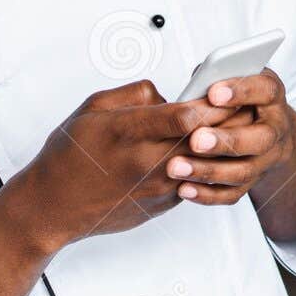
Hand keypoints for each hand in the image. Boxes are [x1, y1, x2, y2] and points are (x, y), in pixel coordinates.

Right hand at [24, 80, 231, 245]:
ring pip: (206, 162)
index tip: (223, 89)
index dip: (210, 101)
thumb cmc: (68, 156)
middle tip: (243, 104)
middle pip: (204, 139)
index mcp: (127, 132)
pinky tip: (210, 151)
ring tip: (235, 126)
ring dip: (223, 144)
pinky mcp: (162, 204)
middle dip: (227, 120)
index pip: (184, 115)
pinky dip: (205, 165)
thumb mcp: (92, 108)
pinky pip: (194, 179)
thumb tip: (169, 94)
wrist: (52, 206)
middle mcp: (145, 162)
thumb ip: (135, 94)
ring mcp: (156, 187)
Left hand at [164, 68, 295, 207]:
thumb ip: (216, 77)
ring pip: (244, 170)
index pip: (265, 91)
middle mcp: (276, 130)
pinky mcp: (253, 182)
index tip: (213, 94)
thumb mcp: (234, 77)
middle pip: (260, 139)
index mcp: (272, 97)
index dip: (241, 92)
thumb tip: (194, 86)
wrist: (267, 129)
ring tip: (176, 167)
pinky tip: (184, 188)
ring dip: (208, 171)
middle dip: (226, 141)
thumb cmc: (243, 98)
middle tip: (196, 140)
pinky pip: (233, 193)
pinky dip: (207, 194)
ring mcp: (267, 160)